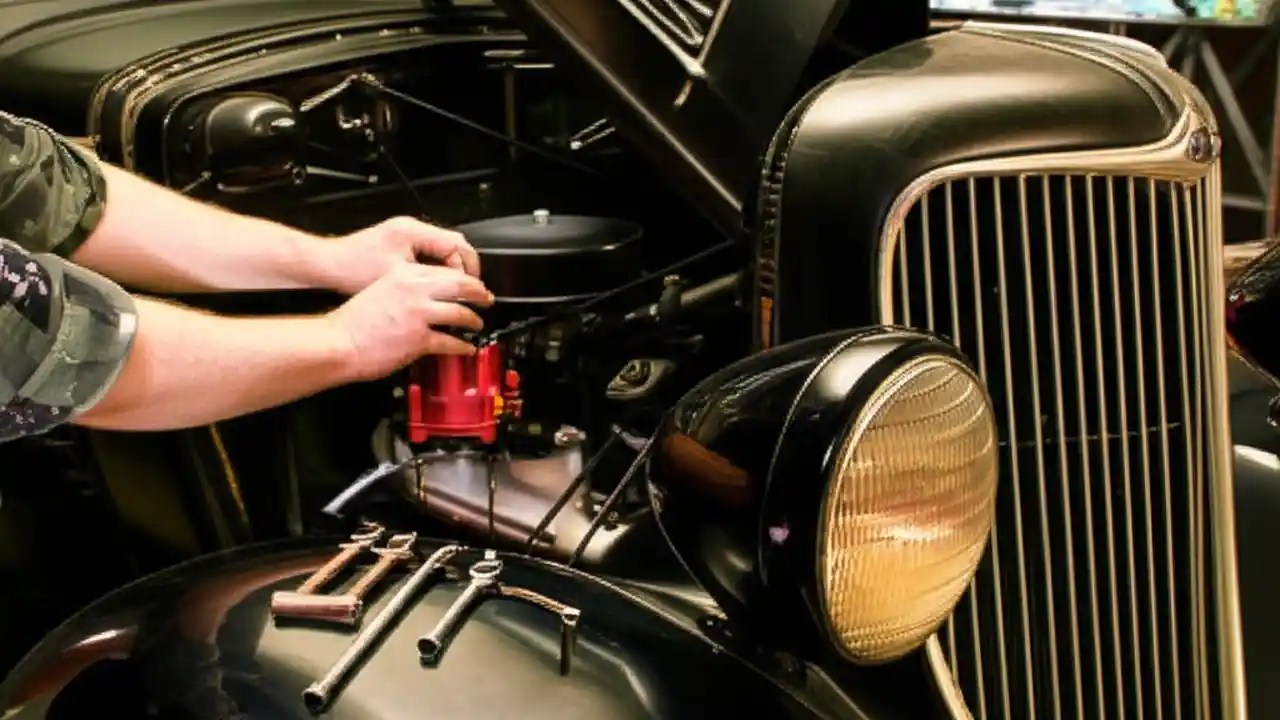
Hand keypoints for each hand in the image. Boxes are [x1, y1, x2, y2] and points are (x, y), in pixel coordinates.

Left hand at [318, 216, 480, 294]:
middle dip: (464, 267)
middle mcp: (410, 228)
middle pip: (453, 244)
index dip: (467, 270)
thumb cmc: (352, 269)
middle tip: (470, 289)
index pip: (457, 246)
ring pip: (441, 248)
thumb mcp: (398, 279)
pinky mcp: (397, 243)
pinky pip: (427, 252)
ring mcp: (403, 234)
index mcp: (413, 232)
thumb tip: (453, 291)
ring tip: (455, 289)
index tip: (470, 288)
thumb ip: (430, 280)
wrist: (327, 265)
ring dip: (449, 268)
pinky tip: (433, 285)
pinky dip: (435, 267)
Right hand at [326, 263, 494, 380]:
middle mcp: (414, 290)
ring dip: (473, 321)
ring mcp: (419, 314)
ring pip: (460, 314)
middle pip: (461, 286)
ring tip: (477, 324)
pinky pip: (451, 342)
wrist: (338, 342)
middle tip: (486, 299)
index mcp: (403, 274)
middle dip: (479, 294)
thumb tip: (428, 292)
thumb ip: (406, 286)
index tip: (471, 284)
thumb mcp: (380, 288)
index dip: (464, 278)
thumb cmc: (352, 321)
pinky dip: (462, 347)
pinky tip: (466, 349)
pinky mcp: (420, 339)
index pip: (446, 271)